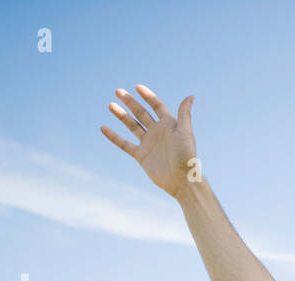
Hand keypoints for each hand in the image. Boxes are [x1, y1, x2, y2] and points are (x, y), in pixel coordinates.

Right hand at [101, 84, 197, 199]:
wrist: (181, 180)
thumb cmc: (186, 156)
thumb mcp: (185, 132)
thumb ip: (184, 114)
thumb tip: (191, 96)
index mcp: (169, 125)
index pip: (156, 106)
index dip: (147, 96)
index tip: (137, 87)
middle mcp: (158, 132)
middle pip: (141, 113)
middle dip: (130, 102)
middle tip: (118, 91)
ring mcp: (148, 143)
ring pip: (132, 125)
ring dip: (121, 115)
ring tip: (110, 105)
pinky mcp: (141, 155)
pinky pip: (124, 144)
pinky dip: (114, 137)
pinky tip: (103, 128)